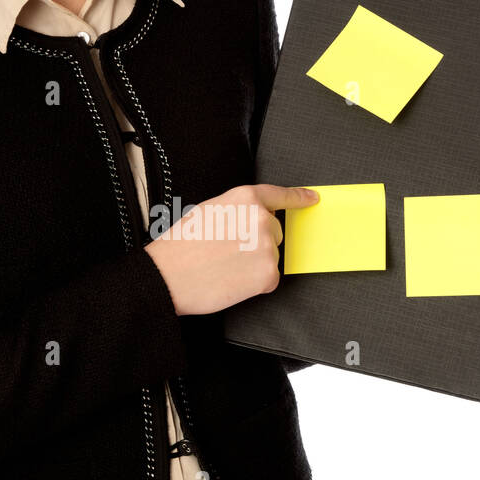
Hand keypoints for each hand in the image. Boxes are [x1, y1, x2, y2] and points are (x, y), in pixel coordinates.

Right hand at [144, 183, 319, 314]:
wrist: (168, 276)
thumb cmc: (181, 246)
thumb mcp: (210, 211)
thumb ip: (238, 211)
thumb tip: (252, 220)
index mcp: (246, 198)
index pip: (280, 196)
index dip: (298, 198)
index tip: (312, 199)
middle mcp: (262, 219)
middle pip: (275, 232)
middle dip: (257, 242)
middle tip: (226, 251)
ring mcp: (268, 247)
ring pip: (271, 256)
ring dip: (254, 264)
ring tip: (224, 266)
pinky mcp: (268, 274)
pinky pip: (268, 279)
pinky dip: (253, 283)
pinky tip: (231, 280)